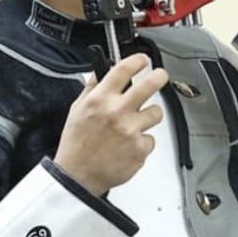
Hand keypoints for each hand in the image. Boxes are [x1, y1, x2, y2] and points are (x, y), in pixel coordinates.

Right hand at [54, 53, 168, 195]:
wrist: (77, 176)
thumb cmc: (76, 144)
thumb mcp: (77, 110)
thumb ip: (92, 89)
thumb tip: (101, 70)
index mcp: (100, 99)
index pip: (124, 69)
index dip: (138, 60)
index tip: (143, 60)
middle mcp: (117, 112)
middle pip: (151, 84)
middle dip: (159, 76)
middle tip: (161, 76)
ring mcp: (131, 131)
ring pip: (156, 113)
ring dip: (149, 116)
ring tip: (135, 123)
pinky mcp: (140, 149)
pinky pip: (150, 139)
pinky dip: (142, 141)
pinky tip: (127, 145)